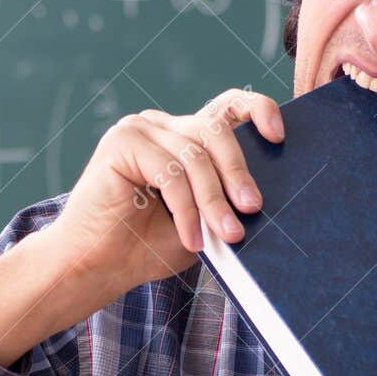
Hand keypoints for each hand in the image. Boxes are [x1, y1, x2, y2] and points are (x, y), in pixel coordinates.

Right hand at [47, 87, 284, 300]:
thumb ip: (228, 199)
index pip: (228, 107)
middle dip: (238, 173)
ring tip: (226, 236)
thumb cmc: (148, 247)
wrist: (97, 268)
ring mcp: (139, 129)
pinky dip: (186, 209)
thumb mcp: (204, 220)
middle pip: (216, 131)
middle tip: (253, 209)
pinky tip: (191, 239)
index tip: (279, 137)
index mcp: (184, 137)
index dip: (258, 111)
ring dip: (213, 201)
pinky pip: (169, 171)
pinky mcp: (121, 143)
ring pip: (194, 156)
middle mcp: (162, 125)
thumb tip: (266, 194)